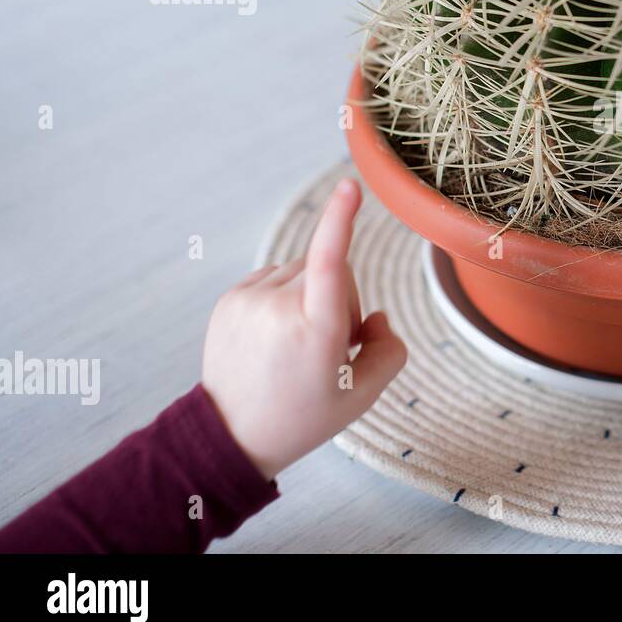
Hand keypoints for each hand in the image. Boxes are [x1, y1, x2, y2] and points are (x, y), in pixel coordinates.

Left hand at [202, 179, 406, 480]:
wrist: (230, 435)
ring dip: (311, 295)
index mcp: (315, 331)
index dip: (341, 220)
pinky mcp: (230, 299)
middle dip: (341, 296)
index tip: (350, 186)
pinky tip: (279, 335)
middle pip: (331, 267)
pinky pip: (276, 276)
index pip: (330, 261)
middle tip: (332, 345)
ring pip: (302, 269)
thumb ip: (390, 350)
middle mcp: (278, 307)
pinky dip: (286, 296)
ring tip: (300, 343)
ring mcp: (249, 300)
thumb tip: (375, 317)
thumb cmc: (304, 418)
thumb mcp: (364, 396)